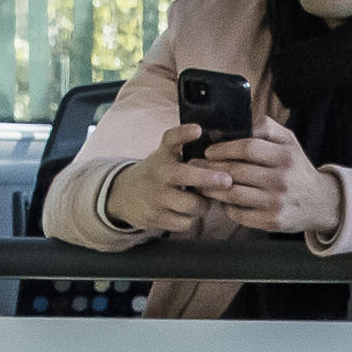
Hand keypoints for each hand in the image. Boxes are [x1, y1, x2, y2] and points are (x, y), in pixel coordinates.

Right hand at [105, 138, 219, 240]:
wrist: (125, 196)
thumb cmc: (158, 173)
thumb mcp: (165, 156)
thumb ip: (186, 148)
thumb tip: (221, 141)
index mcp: (162, 155)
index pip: (171, 140)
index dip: (184, 134)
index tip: (197, 129)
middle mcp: (158, 174)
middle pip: (184, 176)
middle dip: (207, 178)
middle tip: (227, 180)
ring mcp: (156, 197)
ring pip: (191, 205)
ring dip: (203, 204)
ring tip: (203, 200)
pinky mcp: (155, 218)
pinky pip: (184, 223)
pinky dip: (190, 219)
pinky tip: (187, 212)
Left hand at [192, 127, 340, 241]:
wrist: (320, 202)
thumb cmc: (296, 167)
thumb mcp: (289, 141)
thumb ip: (266, 127)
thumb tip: (239, 122)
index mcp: (285, 156)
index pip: (248, 148)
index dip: (224, 149)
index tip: (209, 151)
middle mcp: (282, 179)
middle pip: (236, 172)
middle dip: (210, 168)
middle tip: (194, 166)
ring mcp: (277, 202)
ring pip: (233, 195)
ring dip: (212, 189)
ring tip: (201, 184)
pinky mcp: (272, 221)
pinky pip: (240, 214)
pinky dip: (226, 207)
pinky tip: (221, 201)